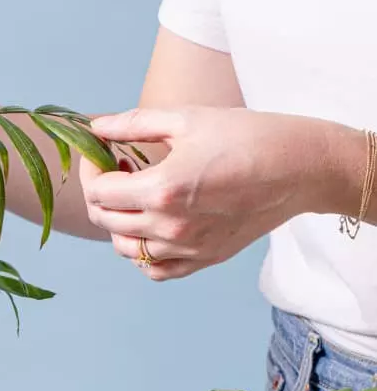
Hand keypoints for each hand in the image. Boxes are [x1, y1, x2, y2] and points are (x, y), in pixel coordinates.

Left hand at [80, 107, 356, 280]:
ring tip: (136, 195)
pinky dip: (144, 254)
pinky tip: (152, 227)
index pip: (99, 192)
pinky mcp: (203, 259)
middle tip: (117, 169)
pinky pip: (156, 271)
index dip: (90, 170)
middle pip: (107, 222)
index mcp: (162, 189)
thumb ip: (133, 124)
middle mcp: (170, 227)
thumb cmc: (247, 136)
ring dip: (119, 224)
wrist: (299, 168)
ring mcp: (187, 249)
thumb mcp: (187, 119)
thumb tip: (94, 126)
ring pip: (126, 251)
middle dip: (100, 194)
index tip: (98, 154)